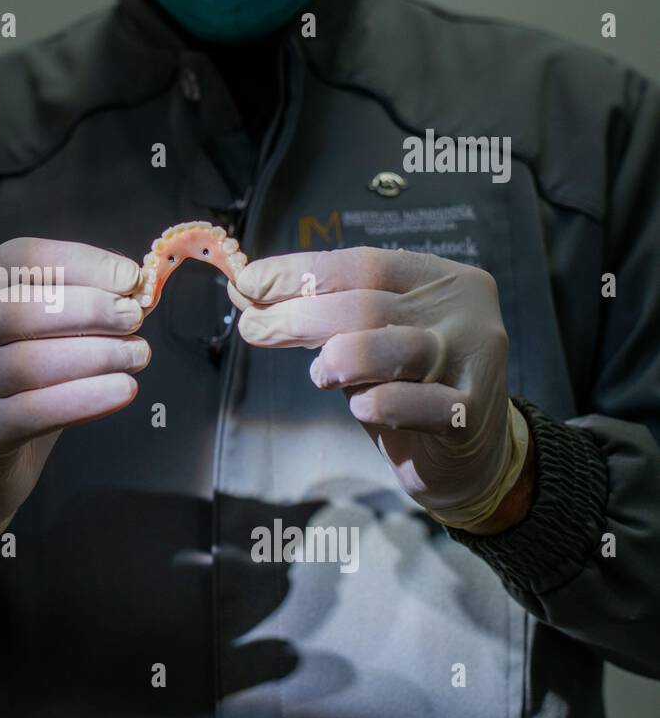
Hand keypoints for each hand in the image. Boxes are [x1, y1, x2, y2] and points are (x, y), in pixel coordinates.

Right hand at [0, 238, 148, 542]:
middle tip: (134, 318)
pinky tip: (122, 390)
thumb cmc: (5, 395)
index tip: (129, 276)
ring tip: (137, 355)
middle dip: (90, 309)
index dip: (78, 262)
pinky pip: (37, 411)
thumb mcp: (22, 341)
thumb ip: (64, 310)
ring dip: (97, 354)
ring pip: (30, 361)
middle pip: (20, 308)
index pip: (16, 259)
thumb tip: (130, 287)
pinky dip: (87, 397)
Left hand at [231, 247, 524, 528]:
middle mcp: (462, 310)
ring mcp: (471, 360)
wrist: (471, 454)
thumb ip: (321, 313)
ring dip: (335, 360)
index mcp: (438, 278)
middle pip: (364, 304)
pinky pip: (403, 403)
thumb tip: (245, 290)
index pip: (359, 264)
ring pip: (385, 348)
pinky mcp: (469, 414)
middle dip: (296, 316)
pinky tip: (362, 406)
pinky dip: (371, 404)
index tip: (246, 284)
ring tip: (321, 373)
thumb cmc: (407, 386)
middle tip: (252, 328)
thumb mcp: (366, 338)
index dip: (298, 272)